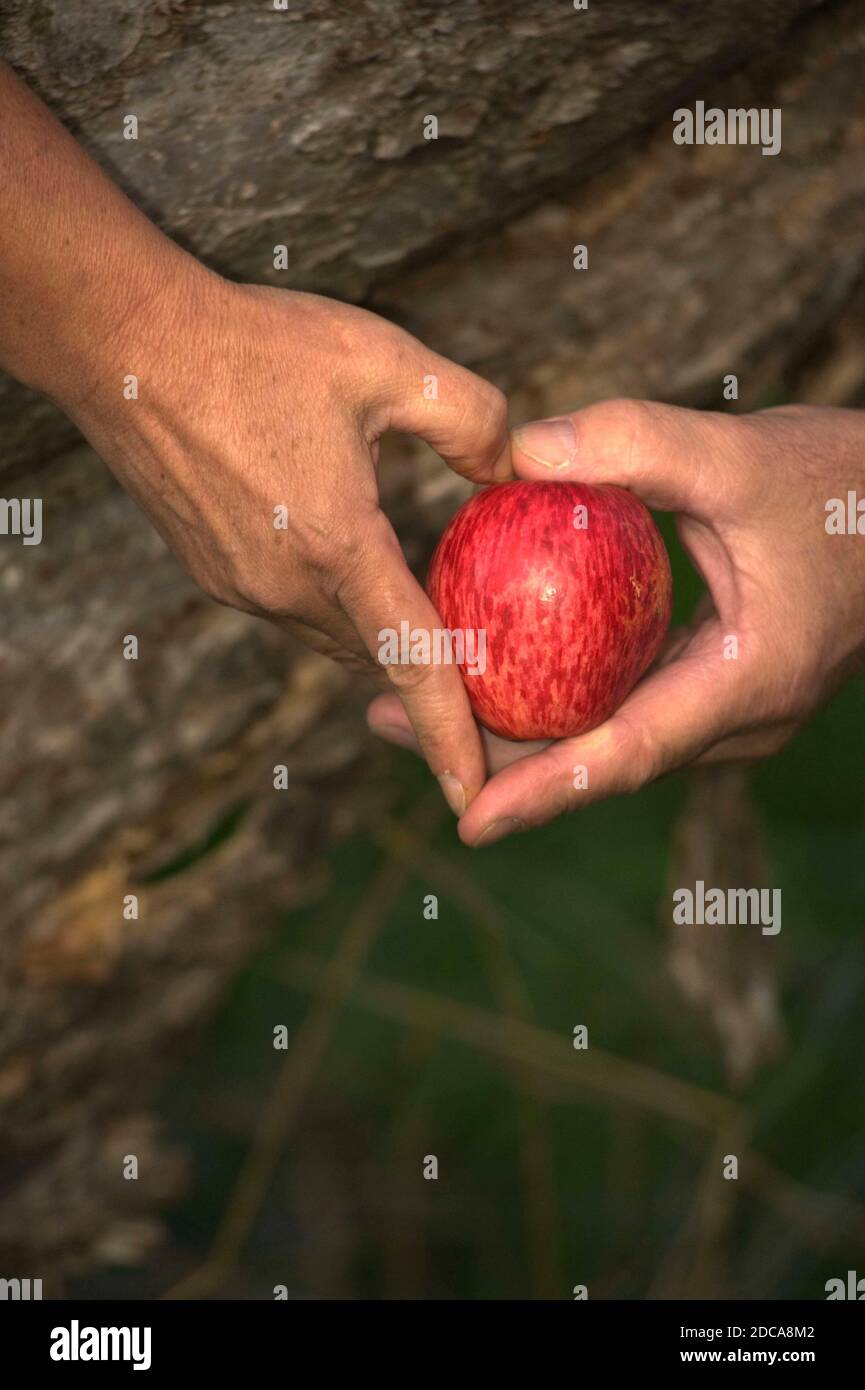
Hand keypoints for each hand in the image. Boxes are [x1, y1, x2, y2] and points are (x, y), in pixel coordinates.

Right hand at [65, 265, 510, 815]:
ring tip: (428, 622)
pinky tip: (354, 566)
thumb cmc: (255, 347)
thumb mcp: (385, 362)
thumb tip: (513, 466)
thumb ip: (469, 417)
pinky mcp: (214, 572)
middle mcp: (284, 588)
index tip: (474, 797)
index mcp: (336, 548)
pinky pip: (293, 610)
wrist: (126, 344)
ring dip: (379, 639)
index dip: (448, 737)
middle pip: (375, 661)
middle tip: (488, 682)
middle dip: (425, 684)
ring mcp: (241, 586)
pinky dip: (335, 607)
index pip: (410, 664)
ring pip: (332, 637)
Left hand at [368, 399, 864, 842]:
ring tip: (419, 697)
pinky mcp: (717, 687)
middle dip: (498, 762)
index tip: (468, 821)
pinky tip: (500, 661)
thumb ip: (632, 446)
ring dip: (523, 730)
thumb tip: (515, 451)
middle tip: (390, 725)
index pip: (630, 754)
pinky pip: (628, 706)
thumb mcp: (737, 454)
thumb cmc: (836, 484)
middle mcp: (737, 719)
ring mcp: (729, 710)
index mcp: (748, 685)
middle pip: (602, 761)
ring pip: (611, 739)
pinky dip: (563, 694)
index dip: (545, 792)